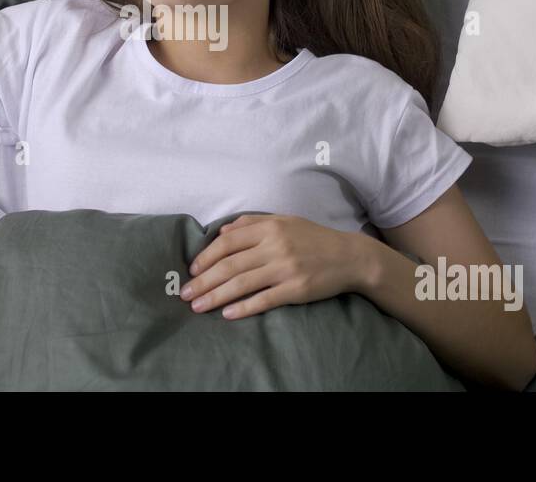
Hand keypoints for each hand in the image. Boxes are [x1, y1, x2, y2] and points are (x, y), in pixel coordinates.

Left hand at [180, 214, 369, 319]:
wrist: (350, 257)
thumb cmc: (314, 239)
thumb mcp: (284, 221)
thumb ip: (252, 223)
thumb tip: (222, 230)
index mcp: (270, 227)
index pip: (228, 241)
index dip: (206, 256)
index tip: (192, 270)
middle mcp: (275, 246)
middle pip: (229, 264)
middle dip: (203, 281)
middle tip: (186, 294)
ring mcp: (286, 268)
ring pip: (242, 283)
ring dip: (215, 296)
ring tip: (198, 307)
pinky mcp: (296, 289)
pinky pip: (264, 300)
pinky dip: (243, 307)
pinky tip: (227, 314)